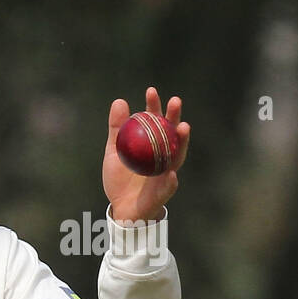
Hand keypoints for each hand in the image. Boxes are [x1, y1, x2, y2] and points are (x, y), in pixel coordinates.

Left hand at [104, 86, 190, 222]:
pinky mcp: (165, 191)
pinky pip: (169, 185)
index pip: (155, 121)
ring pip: (177, 155)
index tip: (151, 91)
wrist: (121, 208)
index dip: (155, 106)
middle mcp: (163, 155)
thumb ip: (117, 129)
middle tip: (175, 100)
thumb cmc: (121, 179)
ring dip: (182, 141)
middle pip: (171, 133)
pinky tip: (170, 172)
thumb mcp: (114, 152)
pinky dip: (170, 179)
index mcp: (152, 144)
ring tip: (183, 127)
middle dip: (175, 117)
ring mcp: (167, 171)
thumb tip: (119, 101)